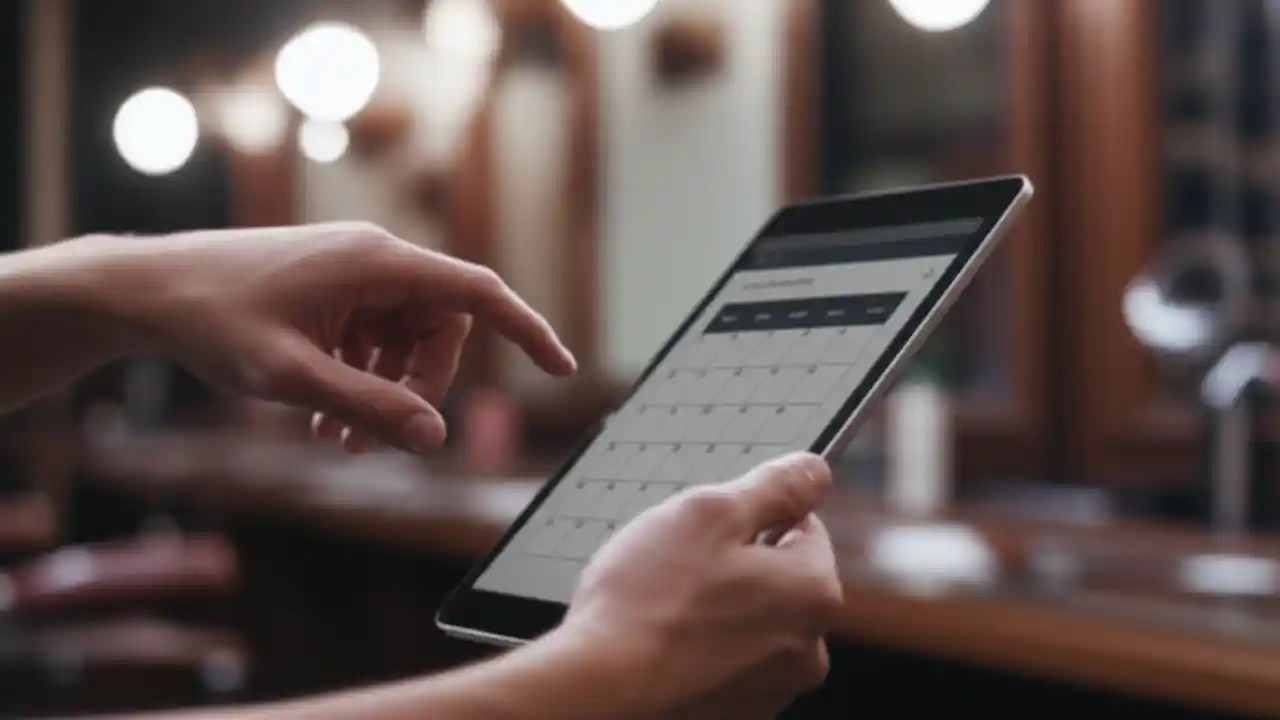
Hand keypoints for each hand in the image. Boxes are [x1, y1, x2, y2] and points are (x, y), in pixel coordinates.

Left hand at [83, 223, 574, 452]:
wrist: (148, 290)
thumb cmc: (213, 322)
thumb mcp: (292, 377)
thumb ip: (369, 407)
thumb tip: (438, 440)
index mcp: (377, 263)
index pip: (478, 292)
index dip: (527, 330)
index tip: (562, 368)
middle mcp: (374, 259)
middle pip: (441, 329)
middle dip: (421, 388)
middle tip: (377, 436)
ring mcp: (352, 272)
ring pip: (406, 340)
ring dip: (386, 393)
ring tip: (336, 442)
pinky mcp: (332, 288)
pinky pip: (373, 338)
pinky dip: (361, 380)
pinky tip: (322, 421)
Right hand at [562, 452, 842, 719]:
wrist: (601, 686)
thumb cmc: (647, 601)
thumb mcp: (709, 512)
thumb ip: (774, 486)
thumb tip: (815, 470)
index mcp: (815, 592)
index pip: (803, 526)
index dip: (752, 517)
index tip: (711, 529)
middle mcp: (809, 648)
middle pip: (779, 577)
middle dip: (736, 564)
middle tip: (682, 566)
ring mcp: (775, 687)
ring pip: (753, 619)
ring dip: (719, 606)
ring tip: (667, 606)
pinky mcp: (738, 710)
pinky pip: (730, 659)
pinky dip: (705, 646)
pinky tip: (666, 640)